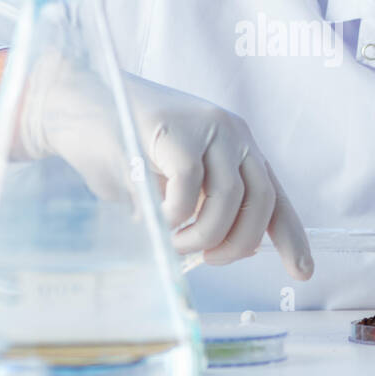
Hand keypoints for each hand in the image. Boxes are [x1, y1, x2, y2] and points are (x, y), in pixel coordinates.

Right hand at [15, 55, 312, 280]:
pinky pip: (190, 188)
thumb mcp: (170, 186)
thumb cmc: (119, 148)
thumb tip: (229, 249)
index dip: (290, 236)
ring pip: (229, 199)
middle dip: (237, 242)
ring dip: (202, 235)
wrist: (72, 104)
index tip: (302, 272)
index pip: (275, 195)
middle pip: (261, 200)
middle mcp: (232, 132)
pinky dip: (175, 216)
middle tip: (207, 260)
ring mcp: (205, 126)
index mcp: (237, 146)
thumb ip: (201, 209)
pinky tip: (158, 220)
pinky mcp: (173, 129)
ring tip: (174, 243)